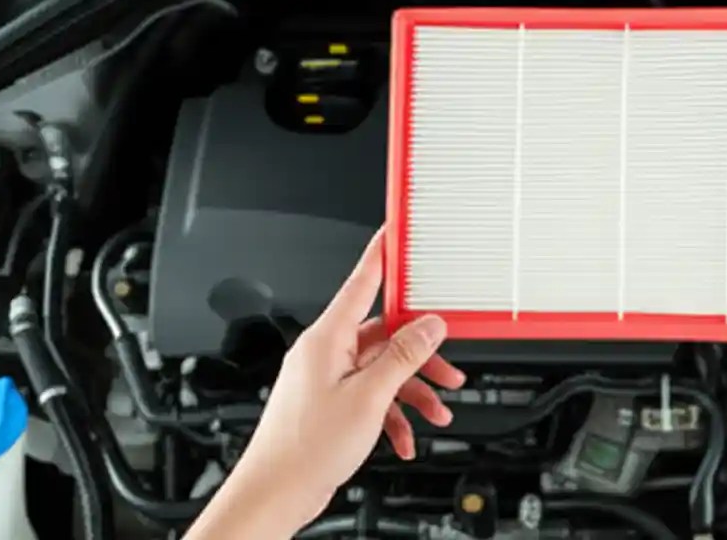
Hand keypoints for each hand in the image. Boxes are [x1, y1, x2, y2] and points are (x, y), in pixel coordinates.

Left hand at [186, 230, 464, 539]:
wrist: (277, 492)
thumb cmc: (305, 447)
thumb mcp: (369, 397)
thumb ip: (403, 356)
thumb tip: (428, 326)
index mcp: (327, 339)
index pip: (361, 282)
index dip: (382, 255)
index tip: (395, 233)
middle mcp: (325, 353)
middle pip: (385, 335)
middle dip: (421, 355)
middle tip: (449, 368)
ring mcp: (328, 379)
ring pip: (383, 370)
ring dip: (413, 392)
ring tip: (436, 412)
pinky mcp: (331, 403)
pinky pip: (373, 397)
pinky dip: (394, 415)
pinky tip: (405, 438)